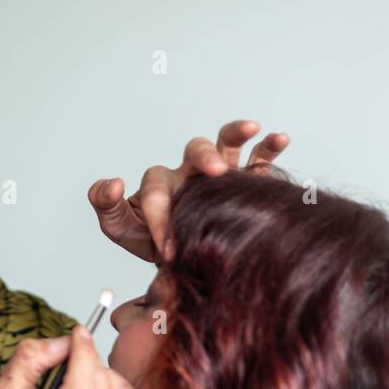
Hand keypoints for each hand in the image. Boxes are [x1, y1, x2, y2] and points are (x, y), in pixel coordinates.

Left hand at [88, 119, 289, 263]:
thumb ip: (108, 208)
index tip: (167, 250)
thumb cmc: (153, 241)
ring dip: (237, 134)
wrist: (186, 261)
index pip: (157, 190)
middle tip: (216, 172)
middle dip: (205, 157)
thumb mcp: (123, 230)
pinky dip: (269, 147)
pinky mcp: (245, 182)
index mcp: (161, 184)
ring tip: (252, 128)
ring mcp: (220, 174)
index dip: (159, 217)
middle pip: (194, 150)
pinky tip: (280, 139)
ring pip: (226, 143)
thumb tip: (112, 183)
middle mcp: (190, 173)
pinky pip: (259, 158)